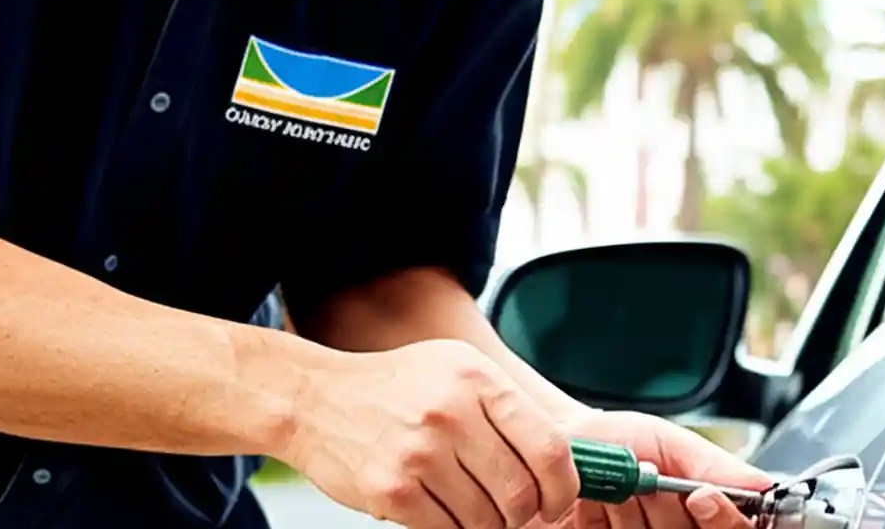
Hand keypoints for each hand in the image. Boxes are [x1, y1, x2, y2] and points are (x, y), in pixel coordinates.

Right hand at [283, 339, 579, 527]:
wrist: (317, 399)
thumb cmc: (398, 388)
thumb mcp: (457, 370)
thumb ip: (508, 407)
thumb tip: (567, 460)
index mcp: (476, 378)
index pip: (549, 446)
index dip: (564, 486)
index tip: (556, 500)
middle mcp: (450, 412)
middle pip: (521, 492)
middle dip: (524, 513)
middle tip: (511, 510)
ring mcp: (419, 452)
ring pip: (487, 519)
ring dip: (486, 523)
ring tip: (469, 504)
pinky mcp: (391, 490)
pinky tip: (440, 509)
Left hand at [528, 409, 772, 528]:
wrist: (553, 445)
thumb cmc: (609, 442)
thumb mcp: (664, 439)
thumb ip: (712, 462)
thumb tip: (762, 483)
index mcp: (702, 507)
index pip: (738, 527)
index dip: (724, 518)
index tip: (699, 495)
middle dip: (668, 510)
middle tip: (643, 482)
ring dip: (631, 515)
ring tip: (614, 489)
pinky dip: (603, 524)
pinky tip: (595, 507)